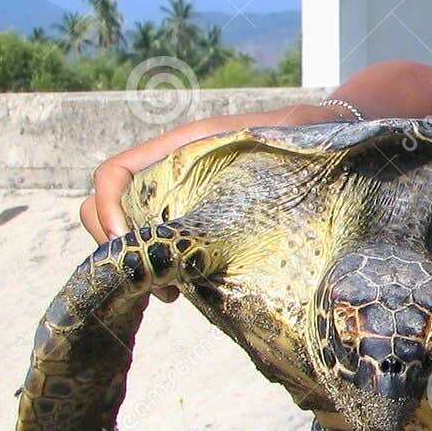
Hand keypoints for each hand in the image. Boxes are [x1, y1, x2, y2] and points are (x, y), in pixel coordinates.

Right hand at [77, 103, 340, 298]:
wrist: (324, 136)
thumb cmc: (302, 135)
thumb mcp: (276, 142)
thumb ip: (257, 150)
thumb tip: (241, 179)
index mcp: (180, 148)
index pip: (115, 173)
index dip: (107, 207)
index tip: (126, 241)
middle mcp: (171, 172)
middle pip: (108, 206)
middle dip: (119, 245)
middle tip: (151, 282)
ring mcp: (180, 197)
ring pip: (131, 230)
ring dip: (139, 261)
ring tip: (172, 294)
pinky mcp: (197, 221)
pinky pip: (160, 243)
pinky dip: (160, 266)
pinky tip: (185, 290)